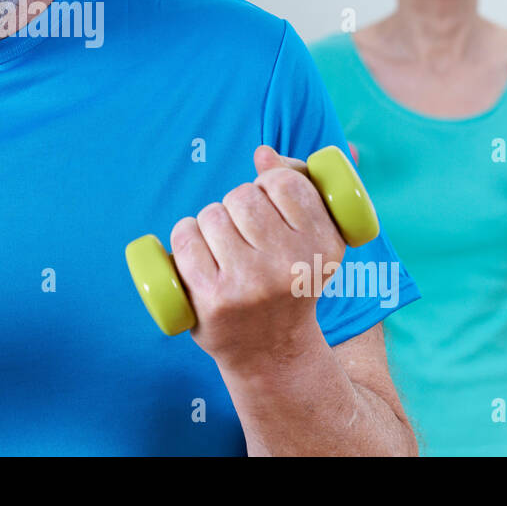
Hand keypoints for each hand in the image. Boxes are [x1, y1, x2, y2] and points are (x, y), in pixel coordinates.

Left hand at [170, 145, 345, 374]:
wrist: (270, 352)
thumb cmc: (287, 282)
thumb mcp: (312, 240)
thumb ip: (298, 187)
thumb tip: (263, 153)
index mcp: (322, 246)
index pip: (284, 182)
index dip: (270, 187)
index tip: (271, 209)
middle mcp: (290, 265)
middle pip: (242, 196)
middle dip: (237, 207)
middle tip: (245, 236)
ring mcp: (249, 284)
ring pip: (212, 214)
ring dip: (210, 223)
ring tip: (223, 249)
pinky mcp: (213, 299)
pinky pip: (184, 236)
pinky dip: (184, 237)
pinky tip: (197, 256)